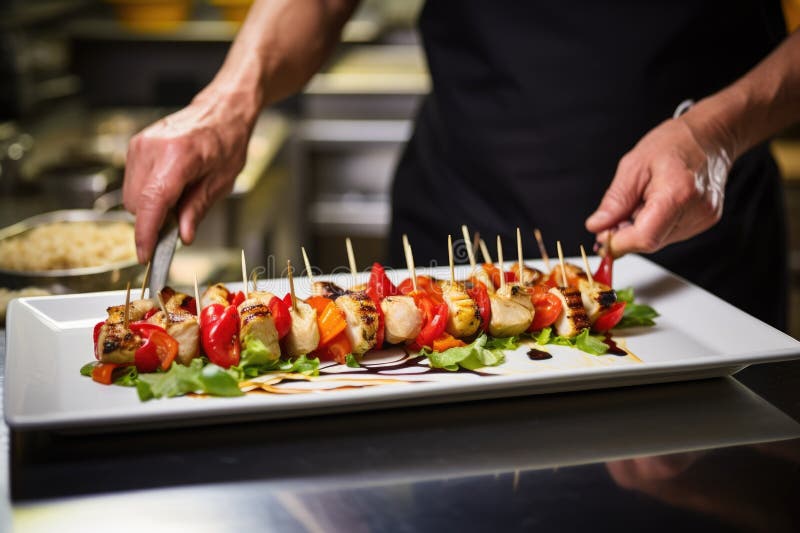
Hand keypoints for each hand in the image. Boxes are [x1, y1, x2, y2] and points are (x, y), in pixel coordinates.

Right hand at [123, 89, 255, 262]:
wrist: (221, 110)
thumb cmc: (227, 141)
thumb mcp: (222, 181)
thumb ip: (198, 209)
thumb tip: (183, 236)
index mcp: (178, 156)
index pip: (152, 202)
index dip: (146, 233)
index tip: (146, 255)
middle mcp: (152, 148)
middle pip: (137, 204)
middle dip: (154, 220)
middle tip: (181, 218)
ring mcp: (140, 145)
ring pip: (131, 196)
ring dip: (150, 206)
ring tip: (180, 194)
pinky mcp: (135, 145)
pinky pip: (133, 182)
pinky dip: (148, 192)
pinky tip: (170, 184)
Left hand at [585, 116, 730, 255]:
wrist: (709, 136)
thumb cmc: (674, 143)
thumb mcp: (633, 165)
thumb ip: (615, 201)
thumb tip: (597, 227)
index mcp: (678, 193)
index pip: (645, 238)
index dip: (618, 242)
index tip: (602, 235)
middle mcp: (696, 211)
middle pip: (649, 242)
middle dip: (626, 233)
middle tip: (620, 211)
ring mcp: (703, 219)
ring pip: (658, 241)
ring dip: (641, 228)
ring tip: (644, 199)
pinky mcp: (704, 222)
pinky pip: (669, 233)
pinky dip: (655, 224)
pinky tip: (657, 203)